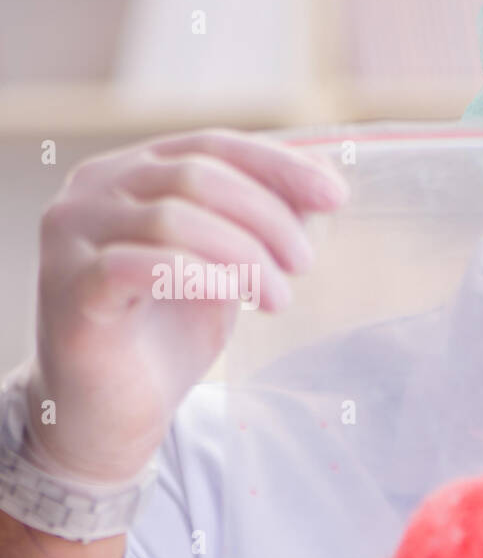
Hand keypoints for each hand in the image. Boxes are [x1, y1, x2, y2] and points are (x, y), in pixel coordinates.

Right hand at [26, 128, 347, 481]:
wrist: (111, 412)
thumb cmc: (168, 334)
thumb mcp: (226, 267)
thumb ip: (259, 224)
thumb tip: (321, 185)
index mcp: (131, 172)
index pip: (212, 145)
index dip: (279, 166)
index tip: (336, 196)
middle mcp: (93, 191)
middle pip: (198, 176)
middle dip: (267, 217)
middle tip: (303, 263)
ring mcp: (73, 236)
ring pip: (174, 217)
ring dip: (244, 255)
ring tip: (277, 298)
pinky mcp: (71, 289)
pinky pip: (140, 265)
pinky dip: (200, 275)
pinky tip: (234, 297)